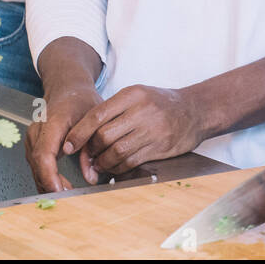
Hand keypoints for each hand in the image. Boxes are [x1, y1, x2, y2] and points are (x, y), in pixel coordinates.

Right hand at [23, 84, 100, 192]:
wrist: (67, 88)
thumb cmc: (82, 100)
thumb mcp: (95, 118)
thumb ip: (91, 147)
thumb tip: (90, 178)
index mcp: (52, 121)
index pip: (44, 153)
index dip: (50, 175)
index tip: (59, 191)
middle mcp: (37, 131)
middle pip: (37, 165)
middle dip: (51, 185)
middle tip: (70, 200)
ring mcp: (32, 138)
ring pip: (35, 169)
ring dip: (49, 184)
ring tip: (68, 196)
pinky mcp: (34, 145)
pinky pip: (37, 166)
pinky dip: (47, 179)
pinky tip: (61, 188)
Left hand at [63, 84, 205, 180]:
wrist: (196, 110)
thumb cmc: (161, 103)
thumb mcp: (138, 95)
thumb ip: (114, 110)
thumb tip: (85, 135)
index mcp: (132, 95)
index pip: (97, 115)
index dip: (79, 133)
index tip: (68, 146)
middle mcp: (142, 111)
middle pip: (104, 136)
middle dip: (91, 151)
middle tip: (86, 158)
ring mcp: (152, 130)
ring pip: (116, 152)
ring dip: (103, 163)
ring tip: (99, 165)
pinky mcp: (160, 147)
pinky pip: (131, 162)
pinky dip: (118, 168)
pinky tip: (115, 168)